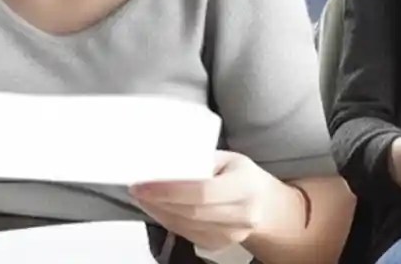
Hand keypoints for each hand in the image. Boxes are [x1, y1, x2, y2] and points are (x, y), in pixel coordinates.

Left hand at [131, 151, 271, 251]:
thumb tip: (162, 156)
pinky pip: (186, 234)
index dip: (170, 190)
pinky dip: (166, 220)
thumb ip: (200, 159)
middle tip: (136, 188)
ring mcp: (231, 234)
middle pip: (191, 212)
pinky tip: (156, 208)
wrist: (264, 205)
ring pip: (185, 226)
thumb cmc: (242, 176)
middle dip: (158, 201)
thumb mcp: (227, 158)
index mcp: (245, 186)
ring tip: (141, 196)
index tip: (145, 183)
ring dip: (157, 211)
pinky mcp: (219, 245)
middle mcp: (242, 215)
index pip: (202, 192)